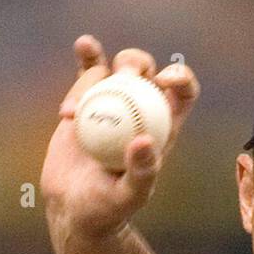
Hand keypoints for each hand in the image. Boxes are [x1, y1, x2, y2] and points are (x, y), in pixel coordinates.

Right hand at [40, 36, 200, 238]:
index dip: (181, 78)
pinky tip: (85, 46)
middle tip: (120, 76)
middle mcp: (141, 110)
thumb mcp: (129, 196)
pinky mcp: (85, 101)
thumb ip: (141, 173)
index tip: (165, 80)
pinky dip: (86, 57)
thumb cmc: (108, 208)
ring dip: (93, 77)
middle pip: (147, 71)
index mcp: (163, 128)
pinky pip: (87, 71)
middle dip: (136, 63)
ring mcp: (112, 103)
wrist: (73, 206)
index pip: (183, 94)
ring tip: (70, 114)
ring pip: (112, 69)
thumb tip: (144, 141)